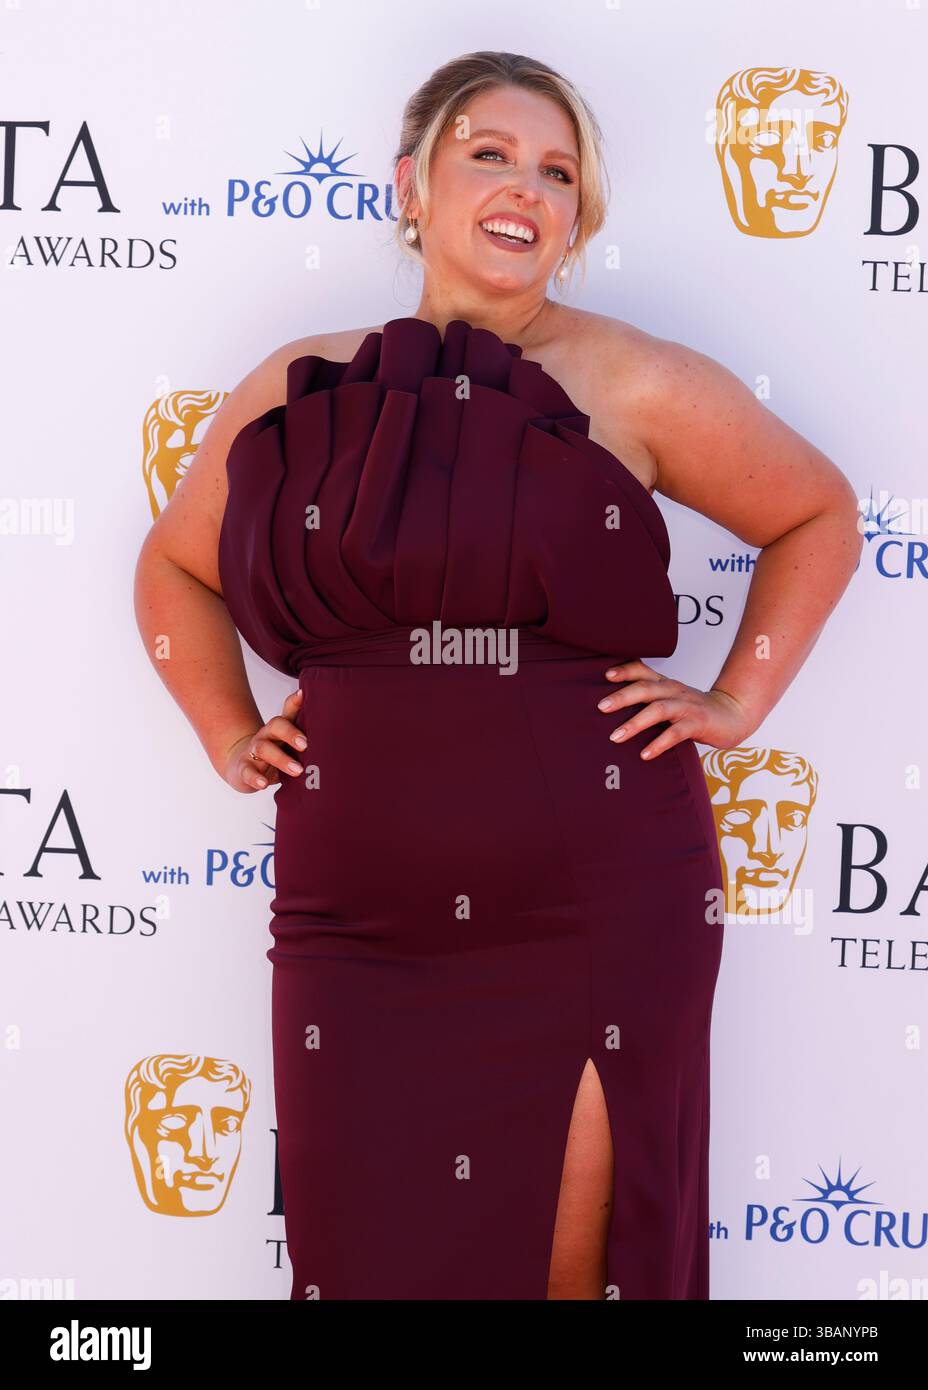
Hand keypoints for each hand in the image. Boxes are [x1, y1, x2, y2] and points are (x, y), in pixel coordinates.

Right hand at [221, 688, 306, 791]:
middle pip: (276, 726)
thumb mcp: (290, 747)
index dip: (295, 702)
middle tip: (305, 745)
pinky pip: (248, 771)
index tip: (303, 694)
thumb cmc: (275, 755)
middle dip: (291, 734)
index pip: (288, 711)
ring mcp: (254, 751)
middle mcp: (267, 735)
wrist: (242, 767)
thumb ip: (307, 740)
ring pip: (264, 749)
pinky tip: (263, 784)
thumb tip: (335, 738)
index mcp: (280, 729)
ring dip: (281, 759)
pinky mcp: (244, 768)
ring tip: (297, 770)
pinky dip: (256, 778)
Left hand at [596, 659, 754, 758]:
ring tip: (615, 737)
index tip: (605, 675)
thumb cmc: (694, 710)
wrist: (732, 715)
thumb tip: (613, 706)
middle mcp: (674, 691)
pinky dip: (659, 743)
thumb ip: (649, 700)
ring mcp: (686, 706)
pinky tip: (645, 754)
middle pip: (645, 688)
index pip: (643, 671)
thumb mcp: (670, 699)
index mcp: (665, 684)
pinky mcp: (698, 723)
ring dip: (635, 723)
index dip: (625, 670)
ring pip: (658, 710)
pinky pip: (676, 733)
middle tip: (601, 707)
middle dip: (622, 697)